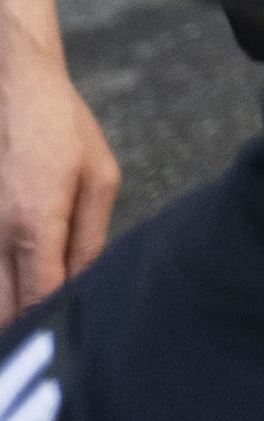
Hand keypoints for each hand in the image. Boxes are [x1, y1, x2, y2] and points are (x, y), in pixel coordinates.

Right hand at [0, 40, 114, 310]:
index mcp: (34, 224)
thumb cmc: (61, 130)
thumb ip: (90, 237)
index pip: (40, 296)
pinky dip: (1, 283)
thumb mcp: (97, 178)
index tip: (74, 329)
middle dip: (27, 324)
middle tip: (54, 324)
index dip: (56, 320)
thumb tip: (83, 284)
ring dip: (10, 307)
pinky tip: (19, 276)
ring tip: (37, 304)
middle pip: (5, 308)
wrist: (13, 91)